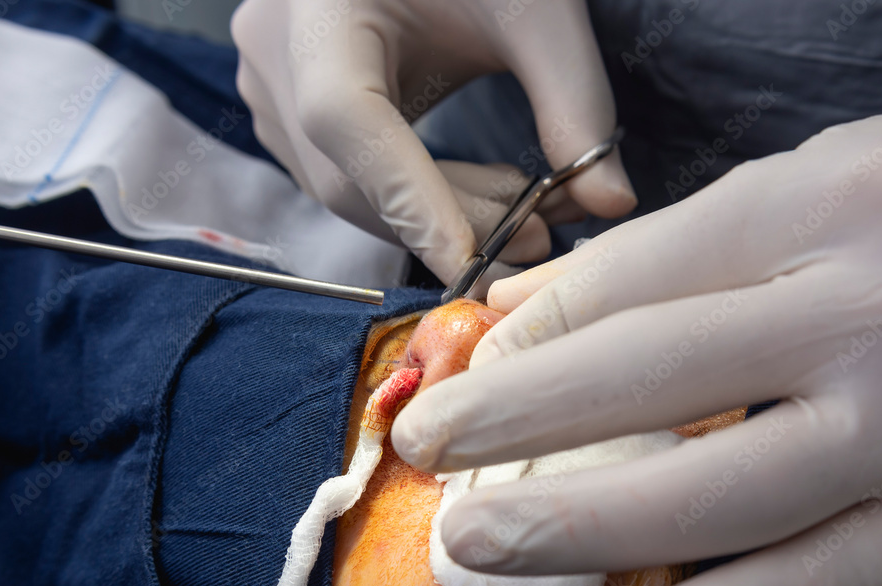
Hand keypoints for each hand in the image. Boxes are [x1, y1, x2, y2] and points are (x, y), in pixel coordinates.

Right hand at [231, 0, 635, 286]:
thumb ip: (572, 101)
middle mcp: (274, 52)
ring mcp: (270, 81)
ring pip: (345, 186)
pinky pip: (344, 172)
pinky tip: (472, 189)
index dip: (412, 203)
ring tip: (518, 214)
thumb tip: (611, 202)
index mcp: (318, 9)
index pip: (348, 122)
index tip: (476, 265)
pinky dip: (412, 194)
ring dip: (434, 215)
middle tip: (534, 237)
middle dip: (446, 220)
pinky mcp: (287, 101)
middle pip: (348, 175)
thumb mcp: (534, 9)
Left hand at [392, 110, 881, 585]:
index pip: (633, 282)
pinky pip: (832, 579)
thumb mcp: (812, 187)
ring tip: (477, 542)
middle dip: (519, 418)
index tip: (467, 374)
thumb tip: (522, 301)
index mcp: (823, 209)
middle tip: (427, 447)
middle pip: (653, 373)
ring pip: (723, 490)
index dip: (531, 337)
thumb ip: (667, 248)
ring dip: (583, 525)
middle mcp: (867, 314)